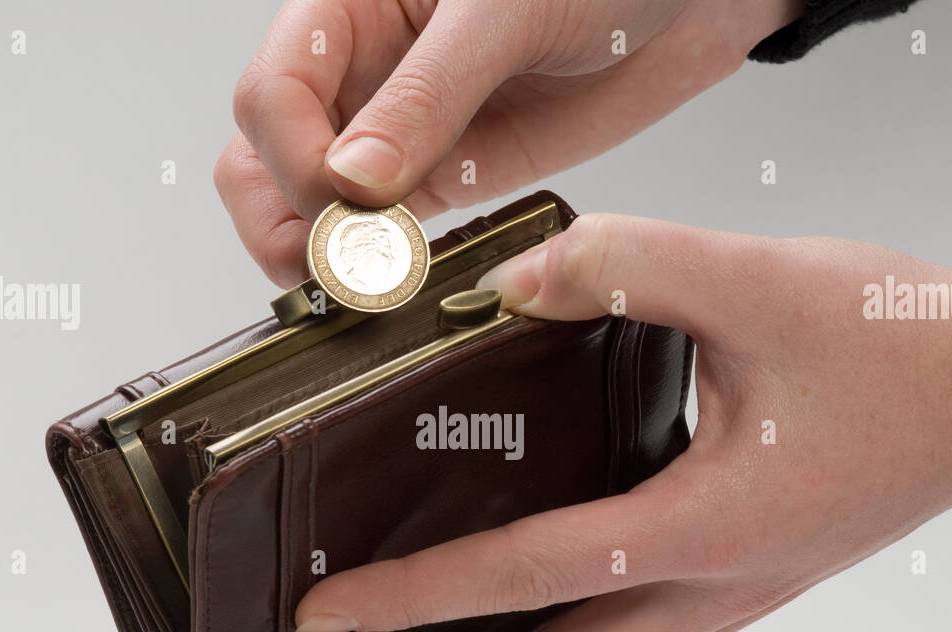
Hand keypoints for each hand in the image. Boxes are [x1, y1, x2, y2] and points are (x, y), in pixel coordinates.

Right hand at [215, 0, 803, 285]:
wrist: (687, 1)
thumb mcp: (505, 12)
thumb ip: (427, 95)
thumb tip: (352, 178)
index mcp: (350, 7)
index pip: (270, 92)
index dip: (291, 157)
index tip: (346, 201)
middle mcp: (363, 74)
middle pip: (264, 157)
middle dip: (287, 219)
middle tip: (346, 264)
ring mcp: (400, 134)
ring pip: (309, 204)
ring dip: (320, 256)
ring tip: (371, 284)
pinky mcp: (447, 179)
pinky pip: (386, 231)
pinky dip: (380, 269)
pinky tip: (406, 283)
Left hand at [293, 215, 951, 631]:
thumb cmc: (902, 344)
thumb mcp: (757, 281)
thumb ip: (624, 267)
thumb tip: (508, 286)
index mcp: (704, 526)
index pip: (526, 576)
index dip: (417, 595)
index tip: (332, 610)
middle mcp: (715, 584)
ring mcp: (738, 593)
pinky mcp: (753, 574)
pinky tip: (550, 620)